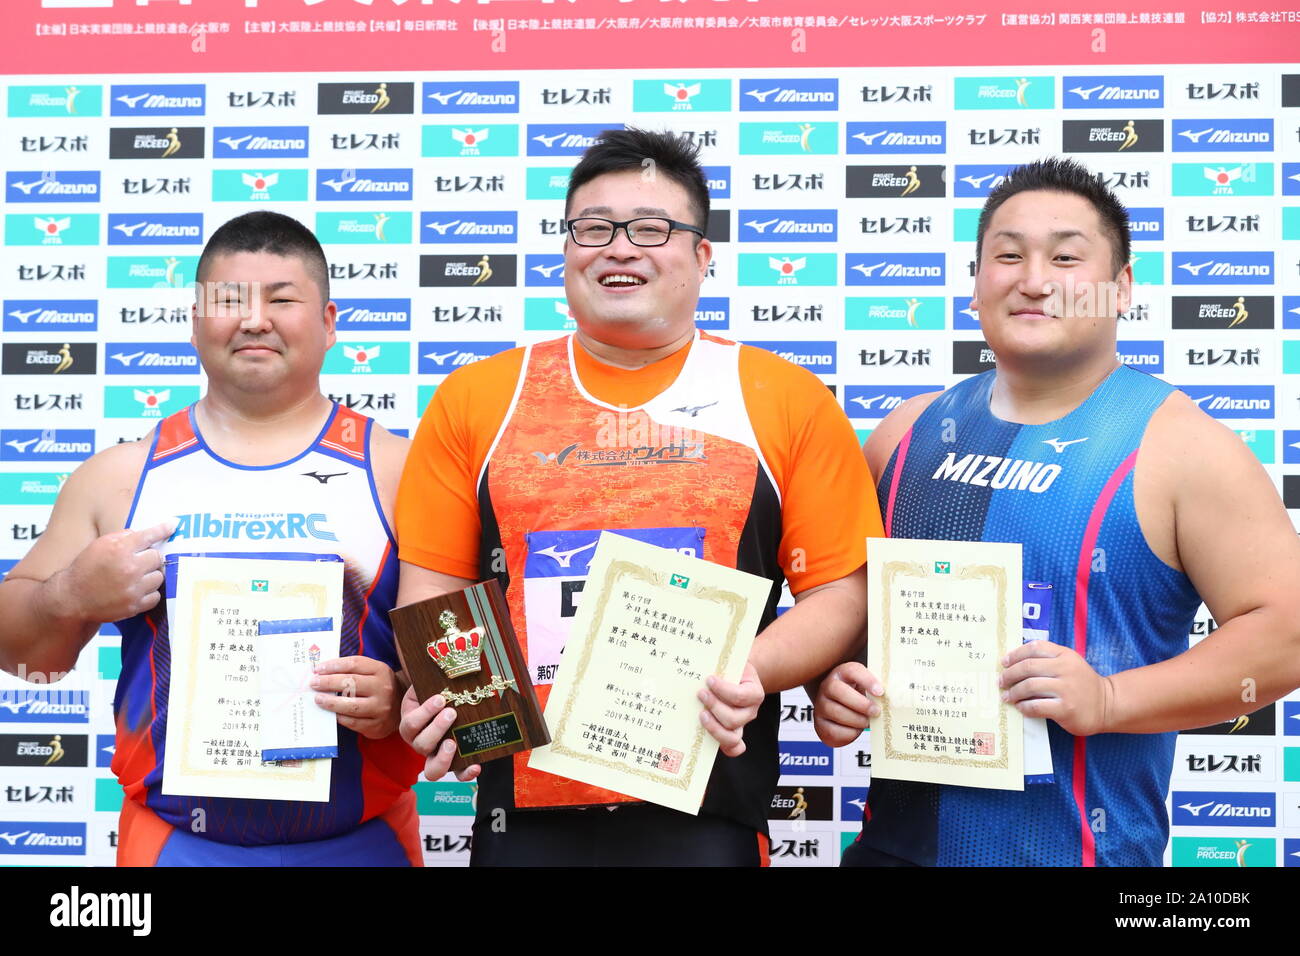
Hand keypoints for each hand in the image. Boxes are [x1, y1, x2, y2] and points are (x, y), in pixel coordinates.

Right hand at [54, 520, 172, 622]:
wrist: (72, 598)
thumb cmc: (86, 569)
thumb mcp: (100, 545)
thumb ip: (123, 537)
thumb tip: (143, 534)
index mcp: (119, 550)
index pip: (148, 536)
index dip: (163, 529)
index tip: (173, 525)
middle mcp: (129, 568)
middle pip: (157, 557)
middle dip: (150, 558)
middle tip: (140, 561)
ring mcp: (133, 588)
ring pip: (159, 577)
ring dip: (150, 575)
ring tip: (136, 577)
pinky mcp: (134, 605)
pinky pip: (155, 596)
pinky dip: (149, 592)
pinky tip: (137, 589)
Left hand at [312, 656, 401, 738]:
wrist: (402, 707)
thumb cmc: (378, 687)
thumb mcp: (372, 673)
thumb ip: (352, 670)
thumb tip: (322, 671)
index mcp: (381, 670)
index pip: (354, 664)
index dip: (333, 665)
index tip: (317, 669)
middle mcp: (383, 688)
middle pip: (351, 683)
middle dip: (328, 683)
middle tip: (314, 684)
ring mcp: (381, 708)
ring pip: (351, 705)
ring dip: (331, 702)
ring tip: (318, 699)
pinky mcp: (377, 725)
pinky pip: (353, 722)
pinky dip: (339, 717)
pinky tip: (331, 714)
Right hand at [398, 685, 479, 781]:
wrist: (442, 703)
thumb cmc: (434, 692)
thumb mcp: (427, 684)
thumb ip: (428, 677)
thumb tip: (437, 656)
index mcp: (411, 723)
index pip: (410, 723)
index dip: (424, 712)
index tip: (441, 698)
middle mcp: (420, 743)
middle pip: (420, 745)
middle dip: (436, 729)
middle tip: (451, 713)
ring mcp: (436, 755)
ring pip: (432, 769)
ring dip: (444, 758)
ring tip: (454, 742)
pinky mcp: (454, 763)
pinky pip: (456, 774)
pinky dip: (465, 773)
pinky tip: (475, 766)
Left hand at [698, 661, 763, 756]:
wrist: (739, 675)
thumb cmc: (733, 669)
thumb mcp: (731, 661)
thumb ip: (722, 663)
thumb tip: (700, 665)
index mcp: (754, 693)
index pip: (740, 696)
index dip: (724, 690)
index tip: (709, 679)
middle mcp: (750, 712)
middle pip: (734, 719)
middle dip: (715, 707)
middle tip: (701, 694)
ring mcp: (742, 725)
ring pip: (732, 736)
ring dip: (713, 727)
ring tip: (700, 714)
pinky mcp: (733, 733)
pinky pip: (734, 748)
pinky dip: (724, 748)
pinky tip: (709, 738)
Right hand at [813, 662, 881, 746]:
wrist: (841, 710)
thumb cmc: (858, 696)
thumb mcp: (867, 687)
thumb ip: (877, 689)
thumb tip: (897, 696)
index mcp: (841, 673)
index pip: (852, 671)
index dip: (866, 680)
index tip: (880, 692)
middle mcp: (827, 686)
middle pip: (838, 690)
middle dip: (860, 703)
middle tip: (876, 711)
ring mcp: (821, 705)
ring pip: (835, 711)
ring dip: (856, 719)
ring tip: (866, 722)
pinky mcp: (819, 723)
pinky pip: (833, 730)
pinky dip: (848, 733)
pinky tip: (856, 729)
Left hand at [1000, 640, 1114, 735]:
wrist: (1107, 705)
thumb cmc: (1081, 683)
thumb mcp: (1069, 663)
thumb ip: (1047, 659)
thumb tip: (1012, 662)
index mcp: (1065, 655)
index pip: (1034, 648)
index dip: (1015, 654)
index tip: (1004, 663)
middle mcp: (1065, 669)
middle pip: (1028, 667)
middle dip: (1009, 674)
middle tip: (1001, 682)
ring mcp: (1066, 690)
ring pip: (1029, 686)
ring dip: (1014, 692)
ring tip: (1007, 696)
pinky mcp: (1065, 709)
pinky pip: (1036, 706)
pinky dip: (1024, 707)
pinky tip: (1021, 707)